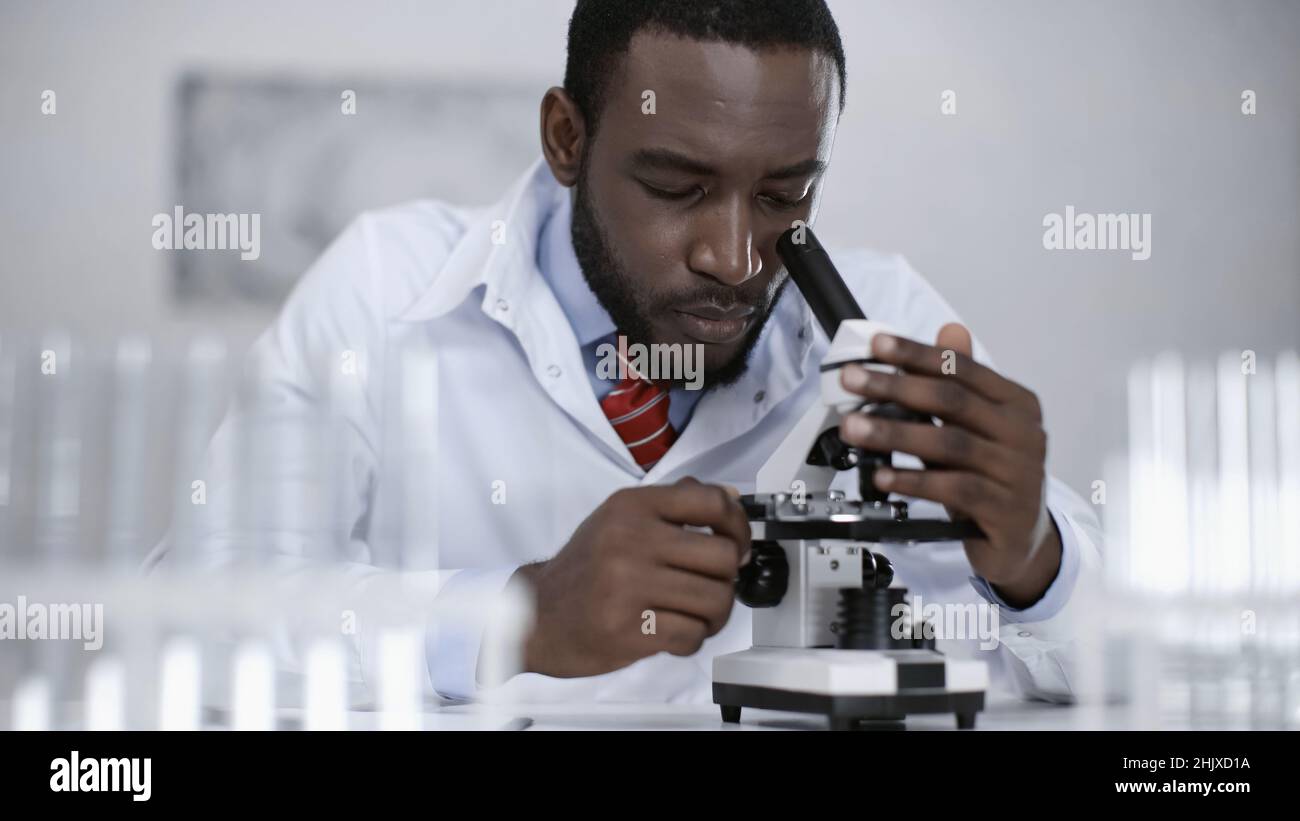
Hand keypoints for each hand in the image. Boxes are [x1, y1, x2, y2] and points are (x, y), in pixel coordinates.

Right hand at [513, 477, 750, 677]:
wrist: (538, 616)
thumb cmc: (586, 570)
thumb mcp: (620, 520)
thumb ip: (673, 505)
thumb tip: (730, 498)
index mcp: (632, 506)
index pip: (711, 502)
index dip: (738, 526)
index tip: (737, 544)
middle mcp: (630, 540)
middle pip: (723, 557)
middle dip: (728, 578)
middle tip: (713, 586)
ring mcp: (627, 585)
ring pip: (715, 600)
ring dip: (715, 614)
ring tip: (696, 614)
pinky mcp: (627, 629)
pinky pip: (692, 635)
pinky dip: (692, 639)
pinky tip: (674, 632)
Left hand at [836, 323, 1061, 606]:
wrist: (1022, 540)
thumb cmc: (992, 477)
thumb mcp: (974, 428)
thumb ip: (958, 384)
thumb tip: (949, 329)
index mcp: (1017, 404)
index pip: (962, 369)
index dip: (917, 354)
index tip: (876, 344)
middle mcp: (1024, 433)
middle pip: (953, 400)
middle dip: (895, 387)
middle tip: (852, 381)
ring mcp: (1020, 472)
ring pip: (949, 444)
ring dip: (895, 434)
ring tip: (854, 428)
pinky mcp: (1007, 510)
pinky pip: (954, 489)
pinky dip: (914, 481)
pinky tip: (882, 476)